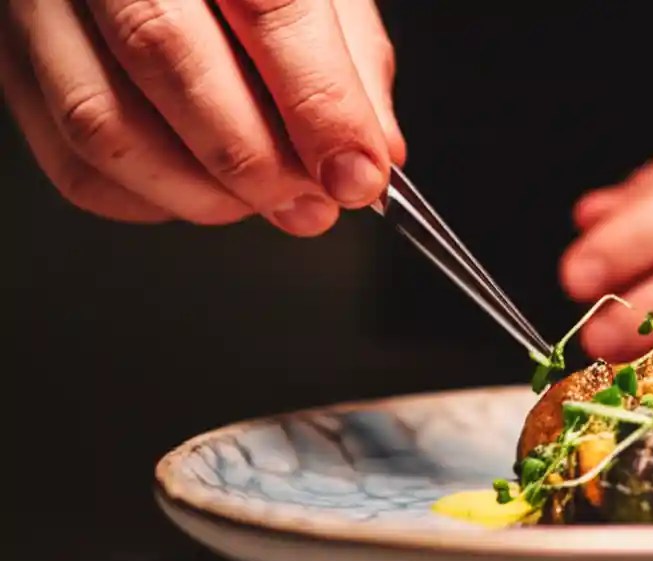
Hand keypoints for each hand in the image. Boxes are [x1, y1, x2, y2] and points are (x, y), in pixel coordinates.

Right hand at [0, 0, 404, 235]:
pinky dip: (147, 199)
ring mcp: (41, 3)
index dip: (319, 105)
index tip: (356, 175)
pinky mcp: (13, 60)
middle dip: (255, 157)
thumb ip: (349, 62)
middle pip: (167, 54)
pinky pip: (69, 160)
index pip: (268, 5)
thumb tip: (372, 153)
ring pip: (103, 120)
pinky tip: (196, 191)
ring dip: (198, 192)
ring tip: (260, 201)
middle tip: (310, 203)